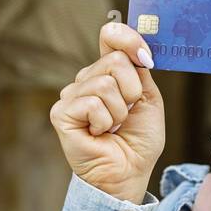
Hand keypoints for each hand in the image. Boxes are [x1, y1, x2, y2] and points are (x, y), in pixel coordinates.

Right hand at [50, 21, 164, 203]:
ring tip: (113, 127)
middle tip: (127, 115)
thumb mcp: (148, 99)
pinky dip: (105, 122)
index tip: (145, 57)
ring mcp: (71, 95)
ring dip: (119, 112)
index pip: (111, 36)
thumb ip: (139, 71)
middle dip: (132, 91)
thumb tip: (134, 50)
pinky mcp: (62, 113)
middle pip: (114, 60)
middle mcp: (86, 80)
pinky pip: (92, 103)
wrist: (129, 173)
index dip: (129, 39)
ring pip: (104, 83)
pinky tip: (99, 134)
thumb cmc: (138, 142)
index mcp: (107, 73)